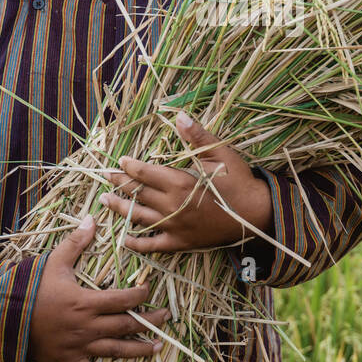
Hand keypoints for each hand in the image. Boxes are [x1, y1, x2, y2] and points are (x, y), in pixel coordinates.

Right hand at [28, 214, 170, 361]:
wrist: (1, 317)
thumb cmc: (28, 288)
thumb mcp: (54, 262)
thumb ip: (77, 242)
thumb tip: (92, 217)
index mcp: (87, 302)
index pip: (124, 300)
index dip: (140, 295)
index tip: (150, 289)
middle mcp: (87, 327)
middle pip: (126, 325)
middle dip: (148, 321)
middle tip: (165, 318)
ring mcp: (79, 346)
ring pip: (116, 350)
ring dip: (138, 350)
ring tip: (156, 347)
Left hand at [99, 111, 273, 254]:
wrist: (256, 216)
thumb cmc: (239, 182)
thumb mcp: (221, 154)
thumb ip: (197, 137)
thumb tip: (179, 115)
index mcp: (180, 182)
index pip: (144, 173)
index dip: (129, 166)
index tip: (120, 160)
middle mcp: (172, 205)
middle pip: (137, 194)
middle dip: (119, 184)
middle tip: (107, 177)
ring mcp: (174, 227)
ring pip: (139, 217)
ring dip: (120, 208)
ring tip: (105, 201)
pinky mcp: (180, 243)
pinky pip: (153, 245)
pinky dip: (137, 243)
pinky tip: (125, 239)